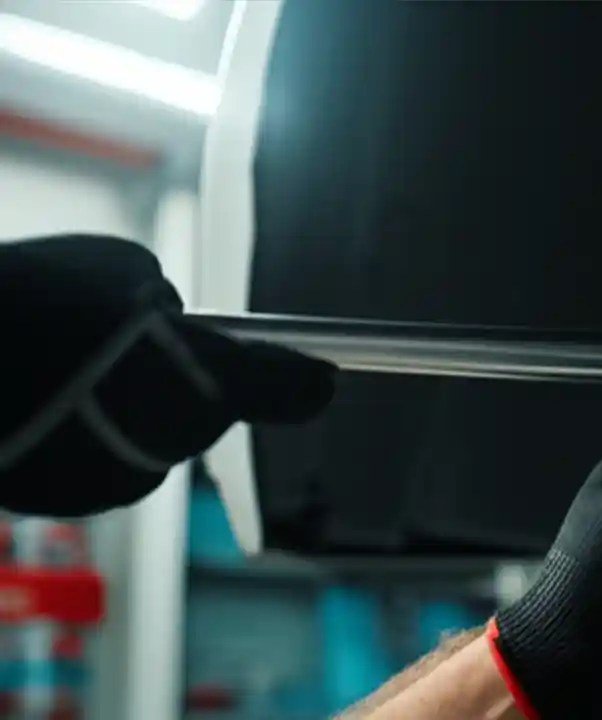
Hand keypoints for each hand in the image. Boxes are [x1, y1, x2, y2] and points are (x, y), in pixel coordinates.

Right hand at [0, 234, 334, 514]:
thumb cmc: (39, 298)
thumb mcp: (123, 272)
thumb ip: (165, 308)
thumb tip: (171, 329)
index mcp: (214, 387)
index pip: (288, 391)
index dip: (304, 383)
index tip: (321, 377)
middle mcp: (176, 447)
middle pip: (198, 416)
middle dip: (176, 384)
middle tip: (126, 346)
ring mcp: (113, 484)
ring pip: (138, 443)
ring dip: (116, 412)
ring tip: (60, 367)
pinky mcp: (56, 502)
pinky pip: (83, 462)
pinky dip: (68, 435)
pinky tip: (33, 399)